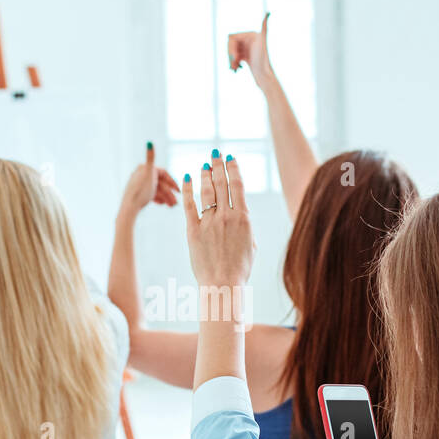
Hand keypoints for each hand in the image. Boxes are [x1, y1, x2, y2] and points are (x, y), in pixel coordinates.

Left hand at [119, 142, 179, 220]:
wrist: (130, 206)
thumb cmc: (141, 190)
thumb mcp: (149, 173)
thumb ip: (150, 157)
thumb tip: (149, 142)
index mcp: (145, 168)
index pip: (163, 173)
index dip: (172, 181)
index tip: (179, 190)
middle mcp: (141, 174)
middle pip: (160, 183)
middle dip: (169, 192)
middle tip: (177, 202)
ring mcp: (139, 184)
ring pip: (156, 189)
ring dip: (165, 197)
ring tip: (172, 205)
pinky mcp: (138, 193)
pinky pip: (151, 194)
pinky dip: (158, 198)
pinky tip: (163, 204)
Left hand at [182, 151, 255, 290]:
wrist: (223, 284)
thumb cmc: (240, 269)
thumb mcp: (251, 245)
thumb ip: (245, 226)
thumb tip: (240, 216)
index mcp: (243, 218)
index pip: (238, 186)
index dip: (233, 169)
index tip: (230, 158)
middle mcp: (226, 216)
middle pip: (222, 184)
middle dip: (218, 166)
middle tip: (215, 154)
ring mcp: (209, 223)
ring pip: (207, 191)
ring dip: (205, 175)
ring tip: (203, 165)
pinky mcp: (193, 231)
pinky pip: (190, 205)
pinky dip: (188, 189)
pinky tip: (186, 178)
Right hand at [227, 12, 273, 89]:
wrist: (265, 77)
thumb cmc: (264, 61)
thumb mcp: (262, 42)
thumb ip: (264, 27)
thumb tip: (268, 12)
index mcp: (251, 34)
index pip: (232, 37)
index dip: (231, 48)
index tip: (234, 58)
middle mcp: (249, 39)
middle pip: (231, 45)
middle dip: (230, 55)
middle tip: (232, 65)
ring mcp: (247, 48)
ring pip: (231, 52)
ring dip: (230, 60)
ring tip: (233, 69)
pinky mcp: (246, 57)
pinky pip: (234, 57)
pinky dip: (233, 63)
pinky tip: (236, 69)